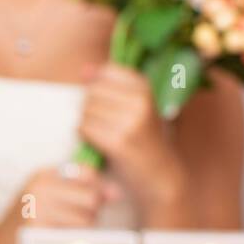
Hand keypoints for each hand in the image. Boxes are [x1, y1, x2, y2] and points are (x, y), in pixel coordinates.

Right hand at [0, 164, 121, 243]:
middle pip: (92, 197)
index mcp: (43, 174)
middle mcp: (40, 187)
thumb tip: (116, 193)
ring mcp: (37, 208)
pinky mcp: (38, 231)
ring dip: (82, 231)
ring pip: (87, 219)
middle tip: (70, 223)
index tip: (84, 204)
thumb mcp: (49, 198)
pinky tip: (55, 242)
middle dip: (91, 213)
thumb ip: (83, 192)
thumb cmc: (27, 224)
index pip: (89, 173)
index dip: (95, 190)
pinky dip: (71, 243)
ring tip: (60, 233)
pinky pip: (74, 236)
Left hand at [77, 63, 186, 212]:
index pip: (107, 72)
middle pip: (93, 92)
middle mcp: (140, 102)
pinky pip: (85, 128)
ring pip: (86, 110)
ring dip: (86, 121)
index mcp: (145, 88)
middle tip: (102, 122)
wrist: (160, 175)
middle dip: (89, 106)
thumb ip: (110, 84)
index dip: (99, 86)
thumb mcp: (136, 106)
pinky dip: (84, 135)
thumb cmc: (142, 138)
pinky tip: (96, 142)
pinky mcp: (119, 142)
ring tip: (101, 132)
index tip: (108, 103)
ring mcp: (130, 122)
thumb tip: (85, 69)